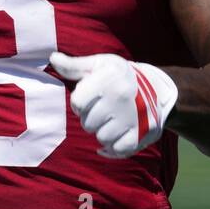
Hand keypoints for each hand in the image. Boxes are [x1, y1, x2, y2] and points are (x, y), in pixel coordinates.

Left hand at [50, 51, 177, 158]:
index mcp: (108, 79)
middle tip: (102, 110)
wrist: (156, 86)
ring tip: (112, 121)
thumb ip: (74, 65)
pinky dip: (115, 146)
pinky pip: (118, 149)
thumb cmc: (119, 75)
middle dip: (91, 118)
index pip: (77, 103)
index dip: (79, 103)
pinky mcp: (142, 133)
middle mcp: (121, 98)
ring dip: (103, 132)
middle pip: (87, 123)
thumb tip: (53, 58)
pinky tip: (117, 134)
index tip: (89, 98)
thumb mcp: (99, 64)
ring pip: (102, 137)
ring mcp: (133, 117)